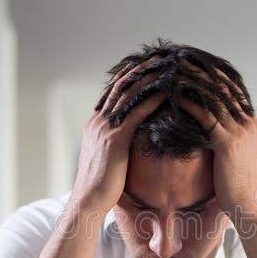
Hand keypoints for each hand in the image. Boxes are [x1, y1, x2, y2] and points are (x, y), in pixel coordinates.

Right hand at [71, 57, 165, 213]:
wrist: (88, 201)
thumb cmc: (101, 187)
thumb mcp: (107, 159)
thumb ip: (116, 144)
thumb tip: (129, 141)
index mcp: (95, 124)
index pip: (113, 92)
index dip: (129, 76)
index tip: (145, 62)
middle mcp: (98, 121)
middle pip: (121, 86)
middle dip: (141, 68)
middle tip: (159, 55)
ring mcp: (105, 129)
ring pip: (129, 95)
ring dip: (149, 77)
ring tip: (167, 65)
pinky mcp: (116, 140)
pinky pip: (137, 113)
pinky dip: (153, 99)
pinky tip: (168, 90)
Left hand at [175, 67, 256, 218]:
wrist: (247, 205)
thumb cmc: (238, 186)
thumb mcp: (240, 156)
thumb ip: (231, 138)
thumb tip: (215, 129)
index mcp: (252, 124)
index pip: (234, 90)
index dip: (215, 73)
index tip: (197, 61)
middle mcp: (248, 124)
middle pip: (224, 87)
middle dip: (203, 70)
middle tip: (183, 56)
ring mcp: (240, 132)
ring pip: (214, 98)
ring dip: (193, 81)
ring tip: (174, 69)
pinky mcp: (227, 144)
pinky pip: (205, 117)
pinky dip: (189, 104)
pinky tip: (173, 96)